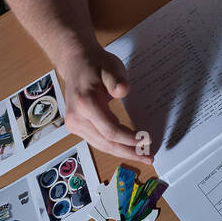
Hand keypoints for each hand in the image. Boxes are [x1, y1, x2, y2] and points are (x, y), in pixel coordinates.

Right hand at [57, 47, 152, 164]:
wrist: (75, 62)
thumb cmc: (95, 64)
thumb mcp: (111, 67)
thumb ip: (116, 80)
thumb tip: (122, 90)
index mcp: (85, 104)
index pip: (110, 131)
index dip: (129, 139)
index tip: (146, 140)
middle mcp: (76, 118)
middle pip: (106, 143)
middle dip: (128, 152)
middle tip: (148, 157)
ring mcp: (74, 124)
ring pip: (101, 145)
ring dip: (121, 151)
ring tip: (140, 155)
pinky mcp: (75, 126)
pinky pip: (97, 140)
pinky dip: (112, 145)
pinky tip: (126, 147)